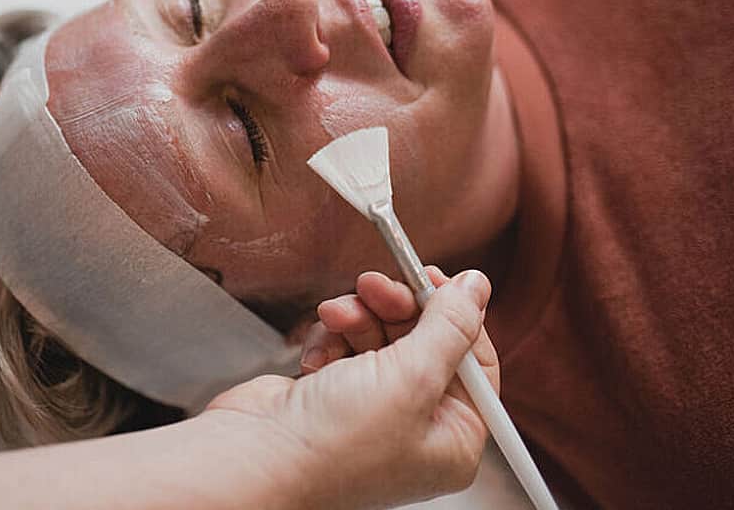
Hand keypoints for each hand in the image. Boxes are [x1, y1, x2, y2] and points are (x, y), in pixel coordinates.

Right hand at [202, 268, 496, 509]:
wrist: (256, 456)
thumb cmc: (335, 443)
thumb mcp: (412, 377)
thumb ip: (450, 326)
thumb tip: (477, 286)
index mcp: (452, 440)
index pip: (474, 363)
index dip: (455, 316)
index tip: (433, 278)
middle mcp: (416, 428)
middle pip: (425, 342)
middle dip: (394, 310)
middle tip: (373, 285)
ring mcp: (372, 411)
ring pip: (380, 337)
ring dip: (357, 319)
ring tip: (334, 316)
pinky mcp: (334, 394)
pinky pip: (345, 346)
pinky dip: (331, 338)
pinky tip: (317, 351)